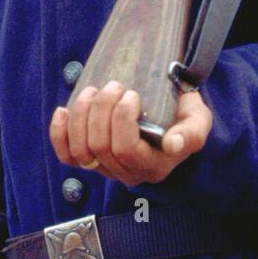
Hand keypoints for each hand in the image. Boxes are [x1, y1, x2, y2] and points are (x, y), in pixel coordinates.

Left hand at [49, 81, 212, 186]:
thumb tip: (173, 144)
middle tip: (114, 85)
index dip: (121, 119)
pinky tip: (63, 111)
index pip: (126, 149)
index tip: (132, 94)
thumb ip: (192, 132)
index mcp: (154, 166)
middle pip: (100, 146)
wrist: (169, 119)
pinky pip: (67, 157)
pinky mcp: (90, 161)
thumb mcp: (198, 121)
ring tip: (93, 91)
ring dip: (81, 116)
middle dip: (101, 109)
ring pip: (81, 151)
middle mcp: (129, 173)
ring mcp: (107, 169)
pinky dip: (59, 134)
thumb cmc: (183, 118)